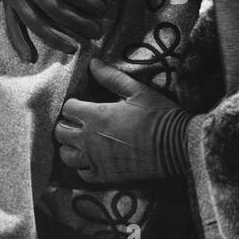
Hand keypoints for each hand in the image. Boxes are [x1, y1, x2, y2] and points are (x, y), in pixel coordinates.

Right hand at [0, 0, 107, 61]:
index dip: (86, 1)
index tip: (104, 10)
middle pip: (53, 9)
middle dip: (77, 23)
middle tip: (98, 31)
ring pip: (34, 21)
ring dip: (53, 38)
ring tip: (74, 49)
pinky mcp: (7, 1)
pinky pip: (10, 25)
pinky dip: (18, 43)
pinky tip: (30, 58)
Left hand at [55, 59, 190, 183]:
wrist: (177, 147)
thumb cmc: (159, 116)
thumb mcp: (138, 91)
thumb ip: (112, 77)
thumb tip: (93, 62)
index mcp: (96, 116)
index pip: (68, 108)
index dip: (74, 104)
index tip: (83, 104)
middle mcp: (89, 139)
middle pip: (61, 132)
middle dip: (67, 124)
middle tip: (79, 122)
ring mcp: (95, 160)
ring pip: (66, 155)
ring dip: (70, 146)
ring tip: (82, 141)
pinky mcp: (104, 176)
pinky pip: (82, 173)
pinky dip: (83, 166)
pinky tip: (93, 159)